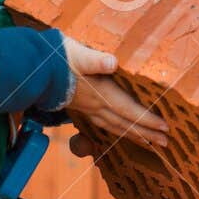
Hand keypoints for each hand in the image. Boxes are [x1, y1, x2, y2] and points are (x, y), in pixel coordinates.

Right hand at [63, 35, 169, 149]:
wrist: (33, 67)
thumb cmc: (58, 57)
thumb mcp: (78, 54)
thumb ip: (94, 59)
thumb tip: (112, 62)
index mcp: (100, 94)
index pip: (128, 110)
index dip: (147, 120)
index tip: (166, 128)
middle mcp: (95, 106)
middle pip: (125, 125)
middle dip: (146, 134)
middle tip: (166, 144)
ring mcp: (88, 109)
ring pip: (115, 127)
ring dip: (134, 135)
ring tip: (150, 143)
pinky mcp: (81, 108)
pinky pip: (105, 125)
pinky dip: (118, 130)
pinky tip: (122, 132)